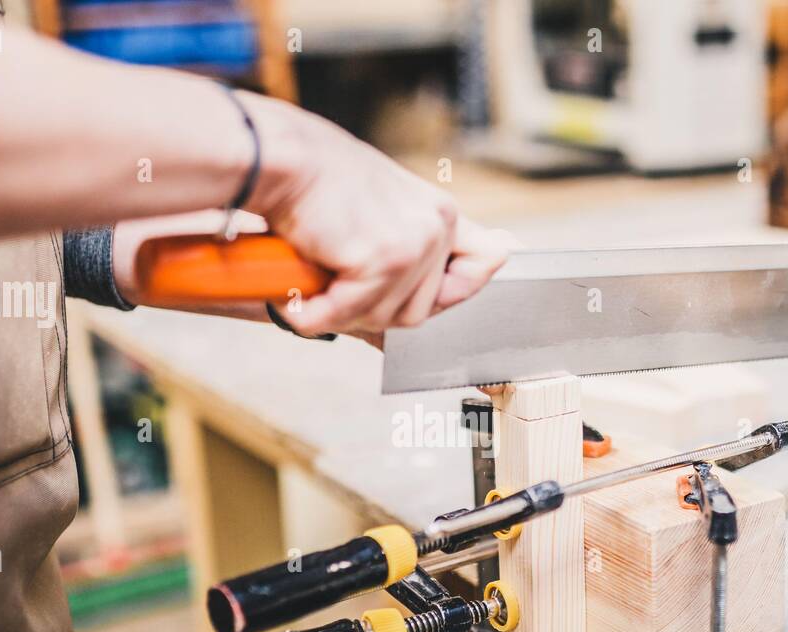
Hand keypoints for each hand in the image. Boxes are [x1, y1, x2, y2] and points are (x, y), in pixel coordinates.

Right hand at [239, 92, 509, 337]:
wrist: (280, 158)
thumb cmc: (319, 180)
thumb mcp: (386, 205)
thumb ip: (428, 235)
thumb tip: (506, 252)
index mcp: (440, 213)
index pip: (476, 270)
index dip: (449, 294)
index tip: (404, 293)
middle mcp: (437, 226)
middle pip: (419, 311)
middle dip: (373, 309)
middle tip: (335, 286)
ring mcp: (415, 244)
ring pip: (385, 318)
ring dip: (341, 312)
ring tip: (313, 285)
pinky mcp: (384, 259)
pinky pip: (350, 312)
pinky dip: (316, 314)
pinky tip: (296, 299)